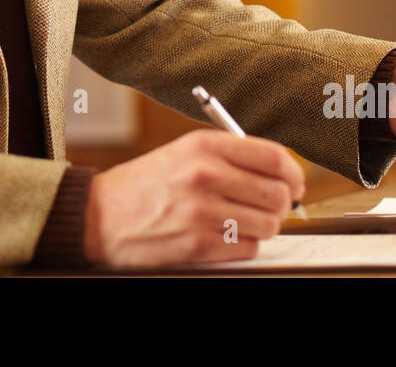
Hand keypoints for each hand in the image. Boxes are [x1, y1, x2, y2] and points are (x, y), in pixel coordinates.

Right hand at [82, 129, 303, 267]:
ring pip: (268, 224)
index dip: (294, 173)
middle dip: (283, 204)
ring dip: (264, 226)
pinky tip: (225, 236)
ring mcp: (202, 212)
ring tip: (243, 221)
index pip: (274, 157)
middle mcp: (206, 175)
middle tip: (273, 206)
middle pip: (278, 193)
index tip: (294, 182)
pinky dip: (244, 245)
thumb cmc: (146, 184)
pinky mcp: (198, 245)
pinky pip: (248, 248)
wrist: (101, 216)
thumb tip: (281, 173)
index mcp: (205, 146)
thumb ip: (231, 156)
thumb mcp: (184, 152)